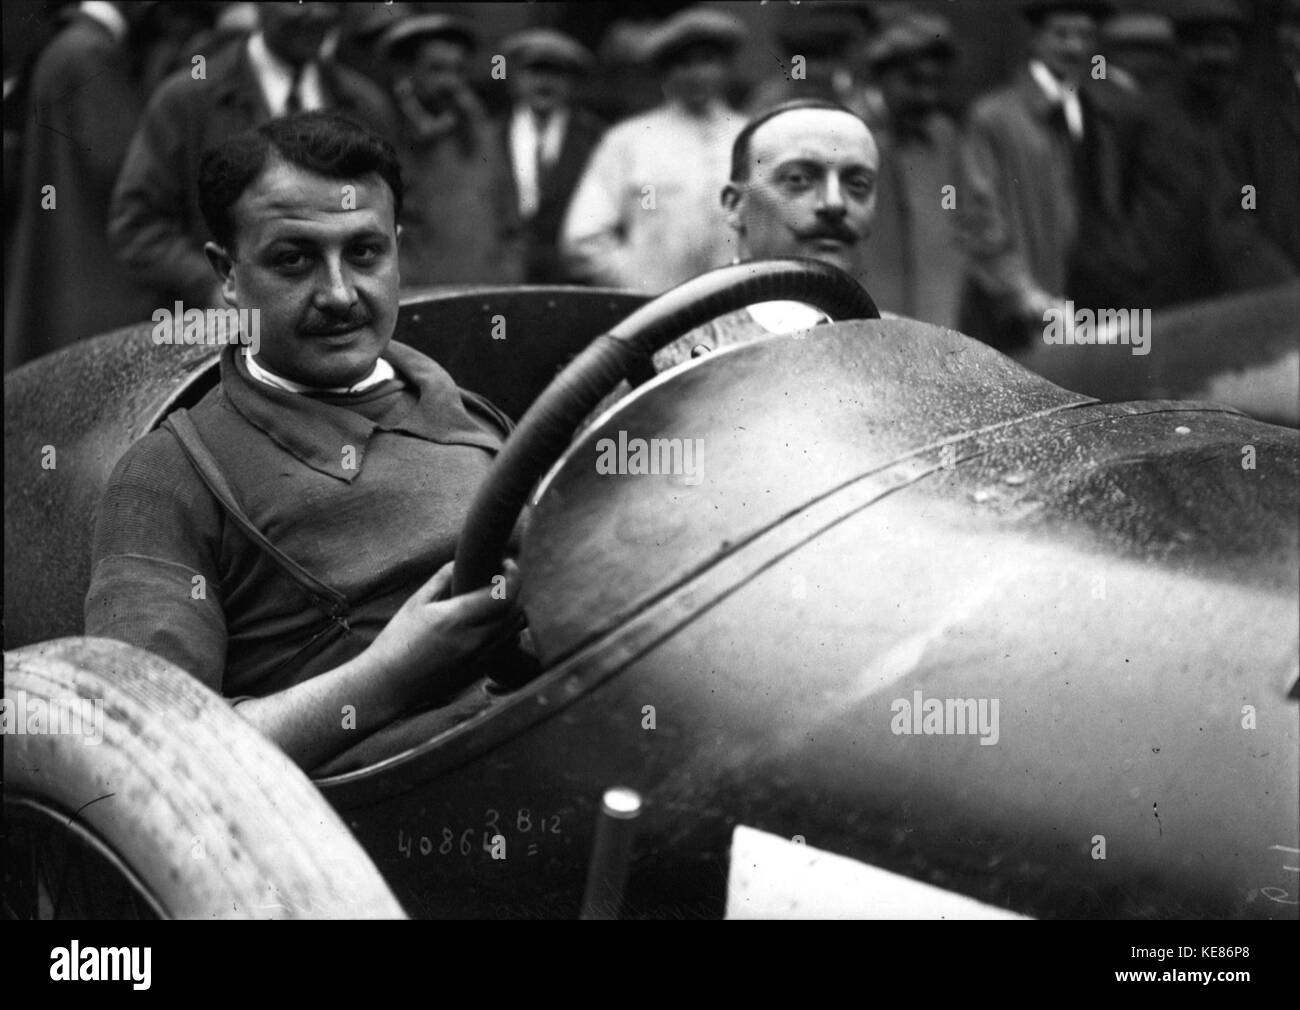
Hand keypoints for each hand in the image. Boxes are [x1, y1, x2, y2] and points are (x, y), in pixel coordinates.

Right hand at [365, 560, 522, 704]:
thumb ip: (443, 578)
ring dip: (512, 610)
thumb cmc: (397, 640)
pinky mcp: (479, 673)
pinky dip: (506, 630)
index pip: (504, 594)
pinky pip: (506, 647)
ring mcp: (479, 660)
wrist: (387, 685)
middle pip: (516, 611)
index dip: (513, 575)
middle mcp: (473, 641)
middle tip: (502, 579)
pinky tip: (490, 623)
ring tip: (497, 600)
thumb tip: (463, 560)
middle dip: (515, 590)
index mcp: (455, 619)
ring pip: (515, 630)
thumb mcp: (417, 603)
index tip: (506, 563)